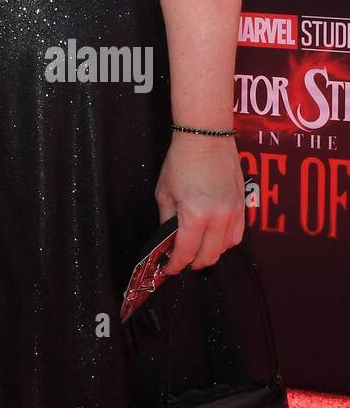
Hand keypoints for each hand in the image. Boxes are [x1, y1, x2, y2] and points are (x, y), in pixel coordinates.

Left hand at [155, 133, 244, 274]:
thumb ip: (167, 219)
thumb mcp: (164, 192)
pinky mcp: (242, 206)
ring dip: (210, 254)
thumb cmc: (182, 160)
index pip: (186, 252)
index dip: (175, 265)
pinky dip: (224, 242)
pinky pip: (237, 235)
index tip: (167, 270)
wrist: (206, 137)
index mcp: (196, 216)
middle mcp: (219, 218)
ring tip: (196, 250)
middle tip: (180, 262)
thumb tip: (168, 238)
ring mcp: (234, 213)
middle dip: (193, 264)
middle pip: (209, 256)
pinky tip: (213, 238)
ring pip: (225, 248)